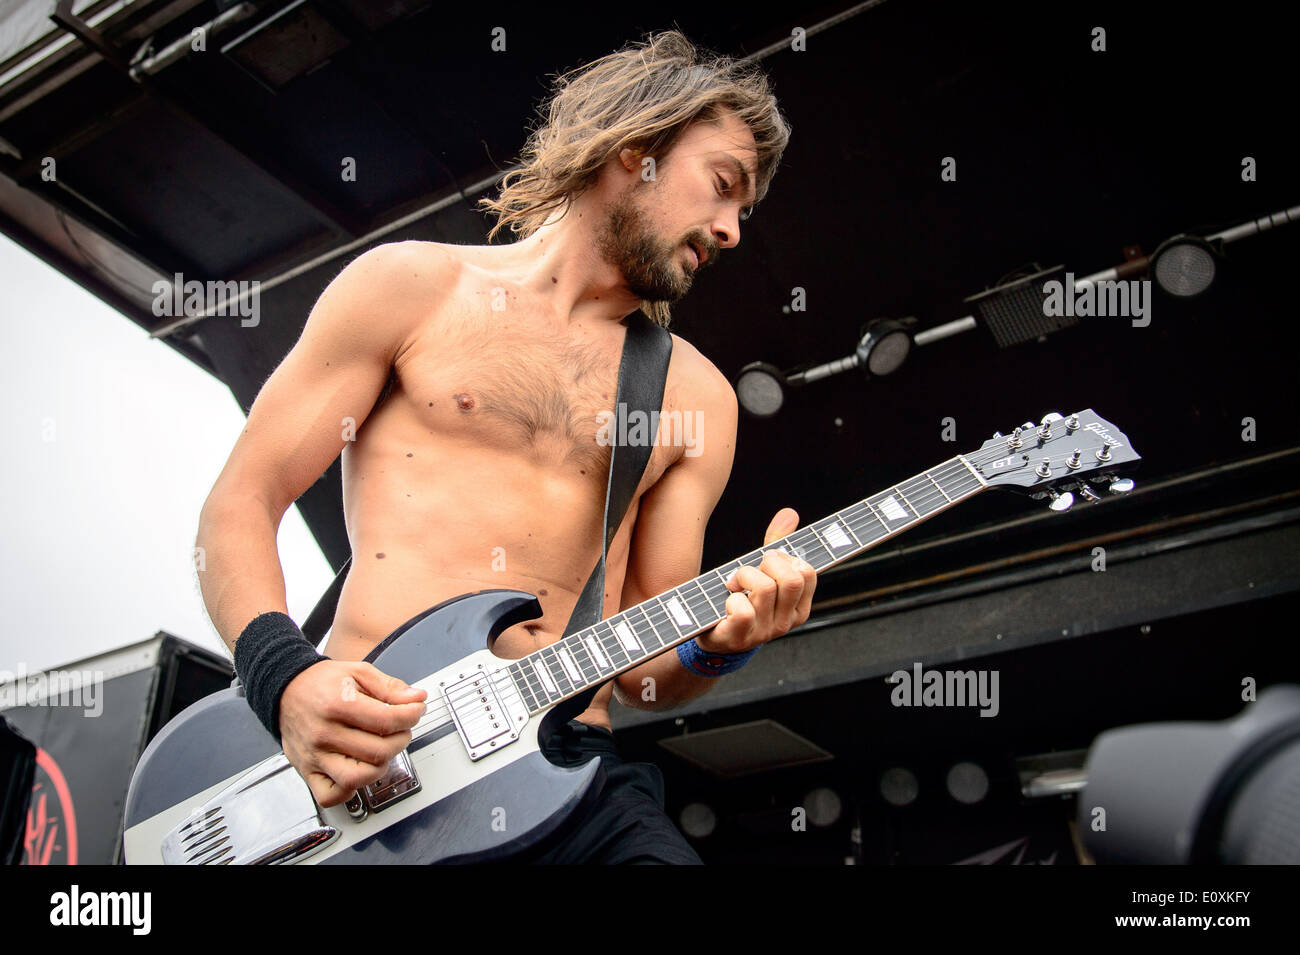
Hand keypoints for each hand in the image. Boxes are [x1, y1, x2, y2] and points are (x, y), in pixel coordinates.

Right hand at [278, 660, 427, 807]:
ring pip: (358, 778)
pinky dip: (350, 790)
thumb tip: (416, 698)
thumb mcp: (358, 672)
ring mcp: (315, 755)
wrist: (286, 690)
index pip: (388, 720)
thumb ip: (390, 687)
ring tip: (382, 750)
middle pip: (378, 751)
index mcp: (338, 704)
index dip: (411, 716)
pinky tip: (359, 771)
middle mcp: (325, 733)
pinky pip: (331, 795)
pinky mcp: (308, 771)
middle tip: (401, 729)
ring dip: (381, 766)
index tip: (415, 710)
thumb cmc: (321, 683)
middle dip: (401, 739)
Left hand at [698, 507, 815, 653]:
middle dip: (768, 564)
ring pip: (765, 589)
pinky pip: (743, 610)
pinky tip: (727, 601)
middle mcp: (786, 622)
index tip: (770, 558)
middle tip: (751, 569)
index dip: (787, 557)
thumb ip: (776, 545)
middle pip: (792, 579)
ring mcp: (765, 633)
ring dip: (744, 576)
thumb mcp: (762, 574)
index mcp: (798, 608)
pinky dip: (731, 599)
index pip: (808, 572)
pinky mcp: (741, 638)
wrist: (714, 637)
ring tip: (734, 584)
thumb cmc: (741, 601)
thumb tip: (790, 514)